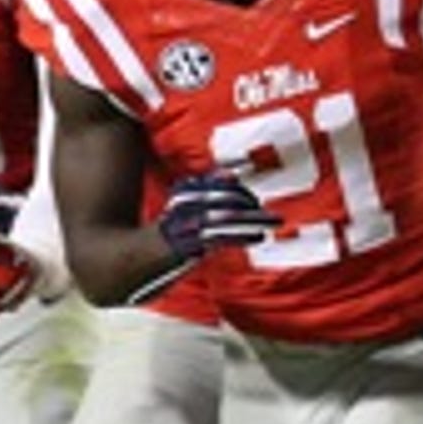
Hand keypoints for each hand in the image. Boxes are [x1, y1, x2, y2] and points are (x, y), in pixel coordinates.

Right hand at [159, 173, 280, 259]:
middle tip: (272, 216)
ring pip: (227, 218)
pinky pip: (221, 238)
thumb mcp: (190, 201)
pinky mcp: (188, 244)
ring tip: (273, 223)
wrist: (149, 249)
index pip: (221, 185)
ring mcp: (186, 223)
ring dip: (255, 221)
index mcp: (186, 188)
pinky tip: (259, 236)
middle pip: (227, 200)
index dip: (243, 193)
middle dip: (252, 206)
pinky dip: (243, 236)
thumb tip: (232, 175)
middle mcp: (185, 203)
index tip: (256, 203)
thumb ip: (210, 186)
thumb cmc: (177, 225)